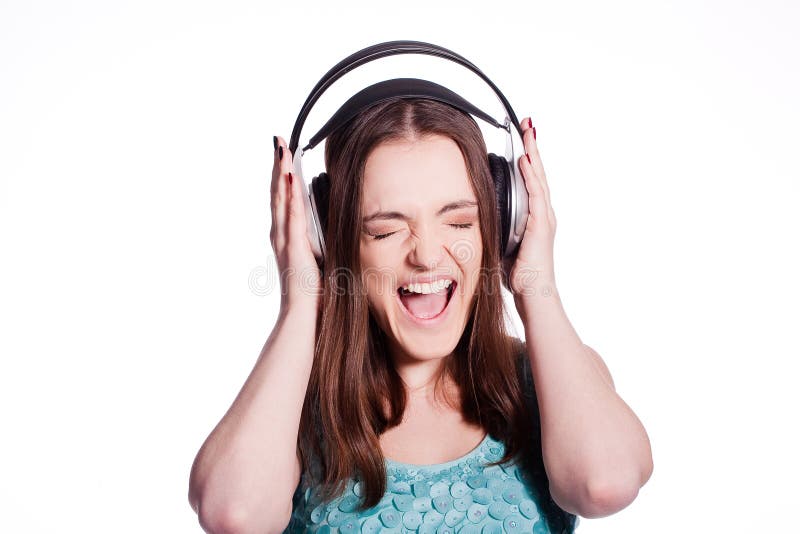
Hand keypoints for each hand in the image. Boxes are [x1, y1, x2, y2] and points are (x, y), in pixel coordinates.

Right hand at [270, 136, 321, 313]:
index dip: (282, 176)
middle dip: (277, 165)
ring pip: (281, 200)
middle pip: (278, 193)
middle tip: (277, 140)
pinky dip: (289, 196)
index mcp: (288, 238)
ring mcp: (286, 242)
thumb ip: (321, 244)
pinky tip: (288, 178)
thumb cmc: (312, 295)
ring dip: (280, 174)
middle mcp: (282, 236)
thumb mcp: (320, 261)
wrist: (303, 318)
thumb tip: (333, 231)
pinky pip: (291, 217)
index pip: (284, 200)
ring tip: (280, 149)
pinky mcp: (294, 249)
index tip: (284, 154)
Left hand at [506, 118, 556, 297]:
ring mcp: (544, 218)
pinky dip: (531, 176)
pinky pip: (536, 195)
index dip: (527, 158)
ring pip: (539, 178)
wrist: (532, 294)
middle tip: (529, 124)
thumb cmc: (518, 275)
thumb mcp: (502, 242)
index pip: (531, 180)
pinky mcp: (541, 226)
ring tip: (529, 132)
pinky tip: (525, 160)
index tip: (522, 137)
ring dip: (533, 154)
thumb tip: (480, 216)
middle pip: (538, 172)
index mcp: (535, 216)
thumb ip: (497, 226)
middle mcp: (543, 213)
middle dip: (533, 147)